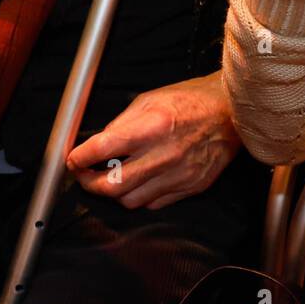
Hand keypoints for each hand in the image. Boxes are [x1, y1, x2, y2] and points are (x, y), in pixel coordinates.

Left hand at [65, 73, 239, 210]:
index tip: (73, 159)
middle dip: (89, 183)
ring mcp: (178, 175)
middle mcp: (163, 155)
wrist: (231, 113)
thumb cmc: (191, 101)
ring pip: (130, 201)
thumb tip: (99, 143)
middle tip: (84, 175)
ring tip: (111, 179)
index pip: (102, 149)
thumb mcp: (150, 99)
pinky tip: (139, 183)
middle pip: (112, 185)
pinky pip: (154, 204)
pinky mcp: (190, 188)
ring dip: (114, 192)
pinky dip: (140, 196)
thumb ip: (122, 123)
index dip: (80, 157)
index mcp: (151, 127)